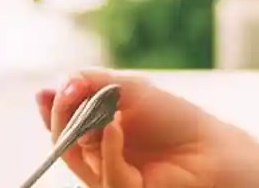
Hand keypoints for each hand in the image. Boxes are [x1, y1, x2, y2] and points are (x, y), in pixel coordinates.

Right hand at [35, 70, 248, 187]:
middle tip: (70, 94)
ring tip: (102, 109)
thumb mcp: (133, 91)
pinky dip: (108, 151)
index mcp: (101, 130)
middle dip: (61, 116)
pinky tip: (115, 128)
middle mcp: (100, 156)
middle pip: (64, 141)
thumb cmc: (177, 121)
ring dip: (82, 130)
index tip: (46, 93)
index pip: (65, 122)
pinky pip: (106, 177)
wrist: (212, 150)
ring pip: (77, 161)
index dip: (52, 109)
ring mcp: (109, 177)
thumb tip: (62, 82)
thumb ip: (96, 84)